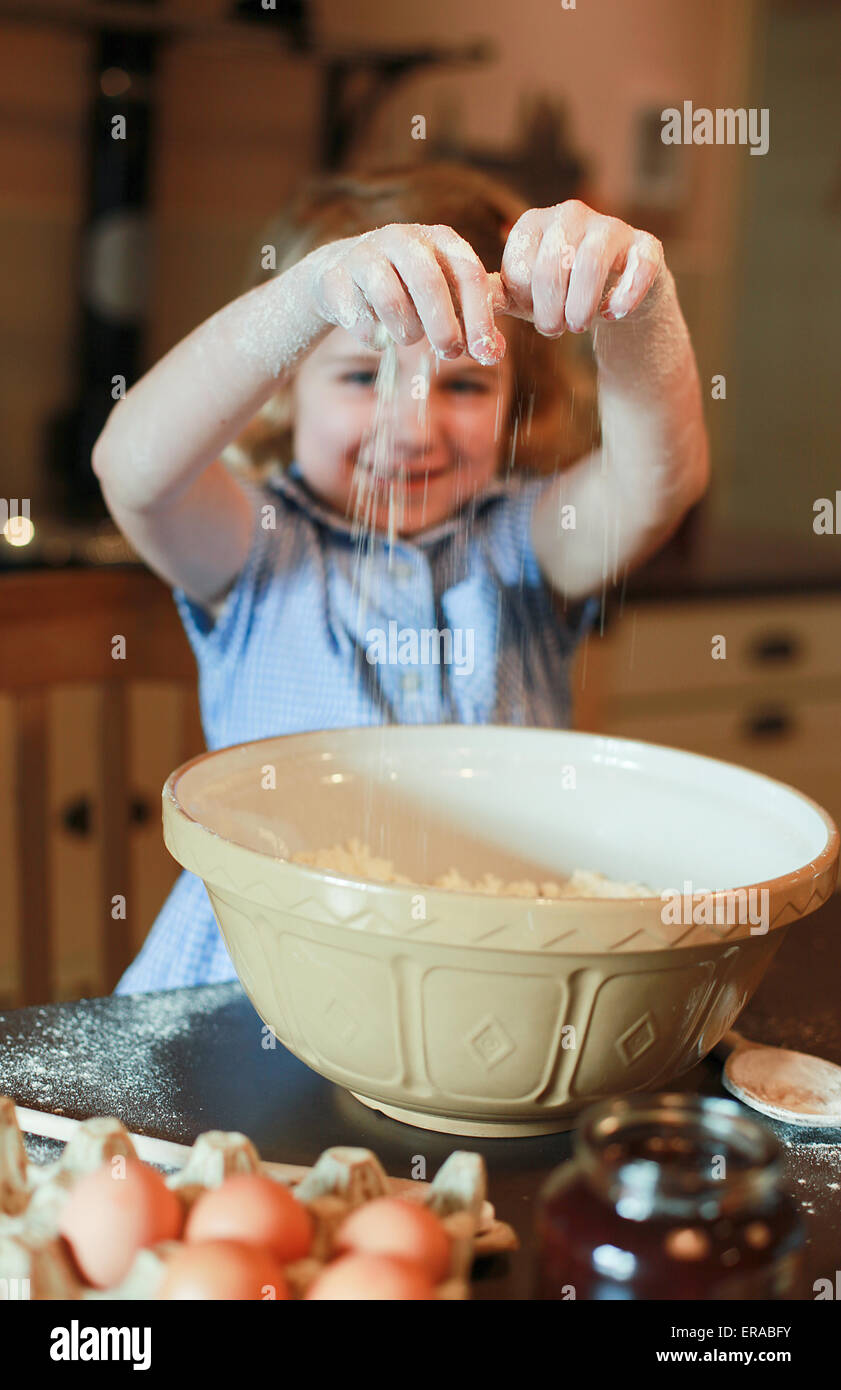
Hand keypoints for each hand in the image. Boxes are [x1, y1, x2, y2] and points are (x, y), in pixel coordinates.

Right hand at [304, 224, 507, 364]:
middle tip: (449, 353)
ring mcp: (364, 254)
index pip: (468, 272)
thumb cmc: (406, 289)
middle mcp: (402, 238)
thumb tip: (494, 352)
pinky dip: (373, 337)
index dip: (480, 316)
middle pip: (428, 282)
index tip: (485, 353)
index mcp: (438, 239)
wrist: (342, 275)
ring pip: (390, 299)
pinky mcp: (334, 278)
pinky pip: (358, 317)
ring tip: (408, 338)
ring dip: (406, 331)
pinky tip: (377, 337)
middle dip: (443, 327)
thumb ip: (473, 321)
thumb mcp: (445, 298)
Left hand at [499, 200, 663, 335]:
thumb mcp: (523, 295)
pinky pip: (639, 266)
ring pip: (591, 264)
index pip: (521, 269)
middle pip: (552, 268)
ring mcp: (609, 226)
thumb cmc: (559, 294)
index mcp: (533, 223)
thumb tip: (465, 301)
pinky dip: (625, 297)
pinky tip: (613, 314)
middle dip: (551, 312)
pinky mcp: (644, 244)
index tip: (537, 315)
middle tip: (557, 330)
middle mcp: (570, 214)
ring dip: (582, 307)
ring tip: (579, 325)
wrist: (613, 294)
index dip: (527, 304)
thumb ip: (496, 296)